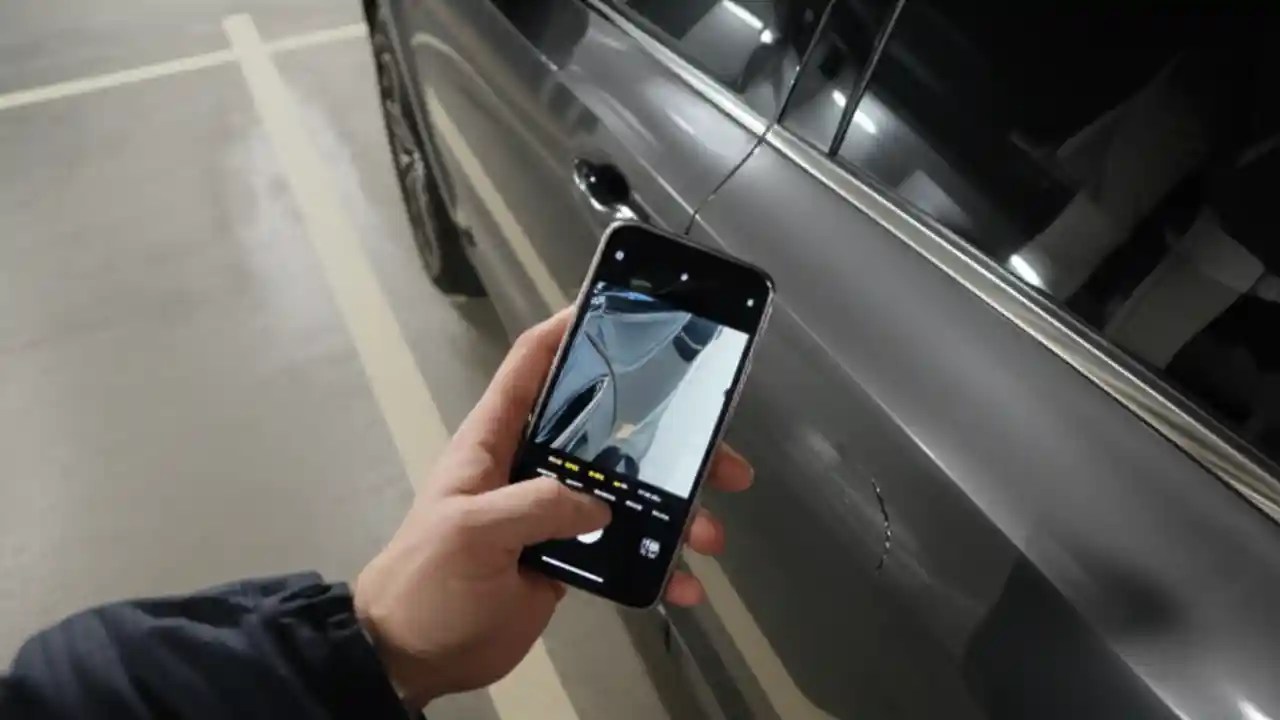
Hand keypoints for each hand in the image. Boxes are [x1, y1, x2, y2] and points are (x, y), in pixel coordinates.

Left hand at [354, 310, 753, 707]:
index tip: (612, 309)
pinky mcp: (566, 559)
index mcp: (494, 443)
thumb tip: (600, 506)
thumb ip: (535, 506)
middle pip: (604, 432)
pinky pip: (622, 552)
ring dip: (674, 510)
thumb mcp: (471, 532)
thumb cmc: (425, 583)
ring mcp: (551, 515)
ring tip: (711, 533)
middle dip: (665, 438)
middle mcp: (529, 468)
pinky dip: (656, 565)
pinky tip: (683, 582)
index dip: (567, 332)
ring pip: (625, 494)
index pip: (530, 367)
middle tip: (718, 454)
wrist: (412, 656)